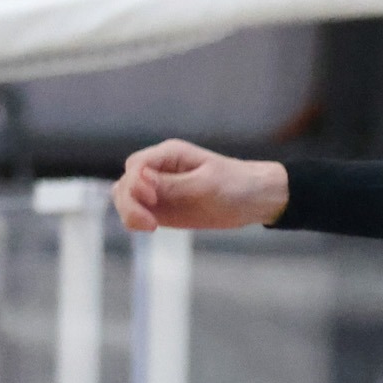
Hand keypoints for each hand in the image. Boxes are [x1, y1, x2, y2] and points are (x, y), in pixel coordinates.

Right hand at [113, 140, 288, 233]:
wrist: (256, 200)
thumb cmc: (235, 186)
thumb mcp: (206, 186)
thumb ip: (173, 185)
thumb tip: (140, 180)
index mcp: (169, 154)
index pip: (136, 165)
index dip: (136, 182)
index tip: (151, 199)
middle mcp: (159, 170)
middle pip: (126, 182)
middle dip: (129, 202)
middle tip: (150, 224)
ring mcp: (159, 190)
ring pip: (127, 198)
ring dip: (130, 213)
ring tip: (150, 227)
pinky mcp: (164, 208)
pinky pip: (139, 213)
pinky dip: (138, 221)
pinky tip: (151, 228)